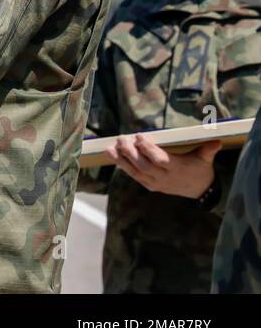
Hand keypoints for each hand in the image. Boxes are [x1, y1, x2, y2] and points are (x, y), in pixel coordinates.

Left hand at [107, 134, 221, 198]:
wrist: (199, 191)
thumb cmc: (200, 170)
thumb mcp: (205, 159)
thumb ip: (208, 150)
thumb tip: (217, 140)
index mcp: (177, 169)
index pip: (160, 159)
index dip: (149, 149)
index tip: (139, 136)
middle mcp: (164, 178)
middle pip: (144, 165)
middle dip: (131, 152)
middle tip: (121, 139)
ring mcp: (155, 183)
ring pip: (135, 172)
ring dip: (121, 160)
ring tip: (109, 148)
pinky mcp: (149, 185)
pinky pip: (134, 176)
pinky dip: (122, 166)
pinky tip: (112, 155)